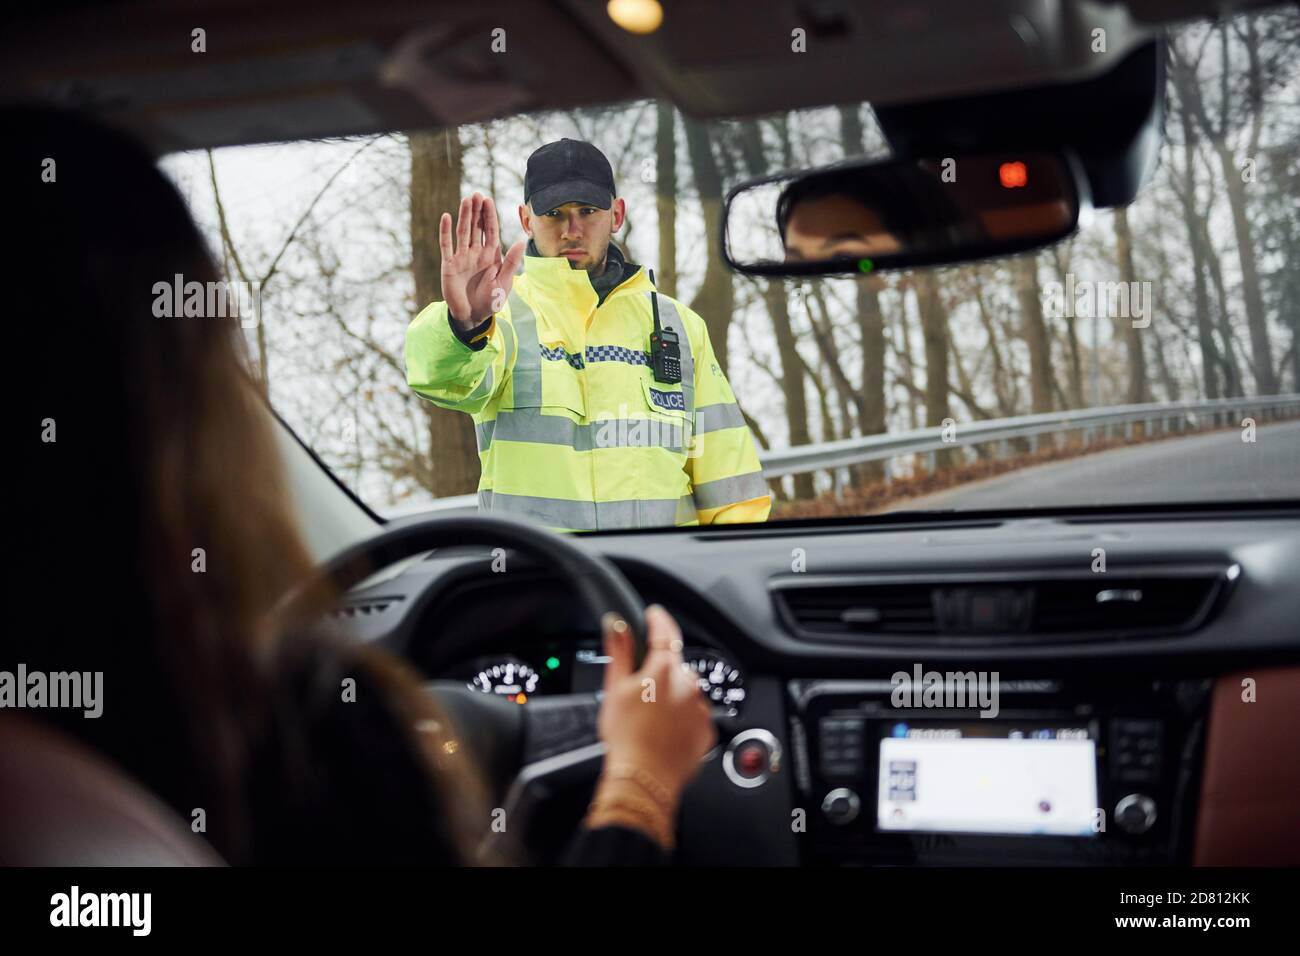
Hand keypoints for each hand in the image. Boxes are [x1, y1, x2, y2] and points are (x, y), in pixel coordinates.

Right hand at [439, 192, 525, 327]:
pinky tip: (446, 216)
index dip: (489, 215)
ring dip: (464, 216)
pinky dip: (445, 231)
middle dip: (477, 211)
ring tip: (466, 199)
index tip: (488, 200)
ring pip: (463, 232)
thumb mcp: (504, 282)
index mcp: (491, 256)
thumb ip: (511, 261)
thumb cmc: (491, 301)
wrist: (472, 316)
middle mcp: (476, 253)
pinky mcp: (449, 265)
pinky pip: (446, 245)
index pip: (490, 231)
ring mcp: (462, 257)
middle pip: (476, 227)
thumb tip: (522, 240)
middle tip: (476, 194)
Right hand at [596, 604, 716, 801]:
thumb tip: (616, 624)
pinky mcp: (706, 729)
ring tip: (650, 719)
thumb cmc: (626, 737)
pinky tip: (664, 732)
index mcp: (664, 669)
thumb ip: (619, 651)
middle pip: (673, 666)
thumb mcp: (614, 689)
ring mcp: (699, 707)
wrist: (644, 777)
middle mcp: (688, 684)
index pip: (664, 632)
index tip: (655, 614)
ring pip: (685, 691)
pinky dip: (681, 718)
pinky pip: (694, 715)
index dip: (658, 620)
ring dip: (672, 697)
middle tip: (639, 693)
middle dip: (659, 673)